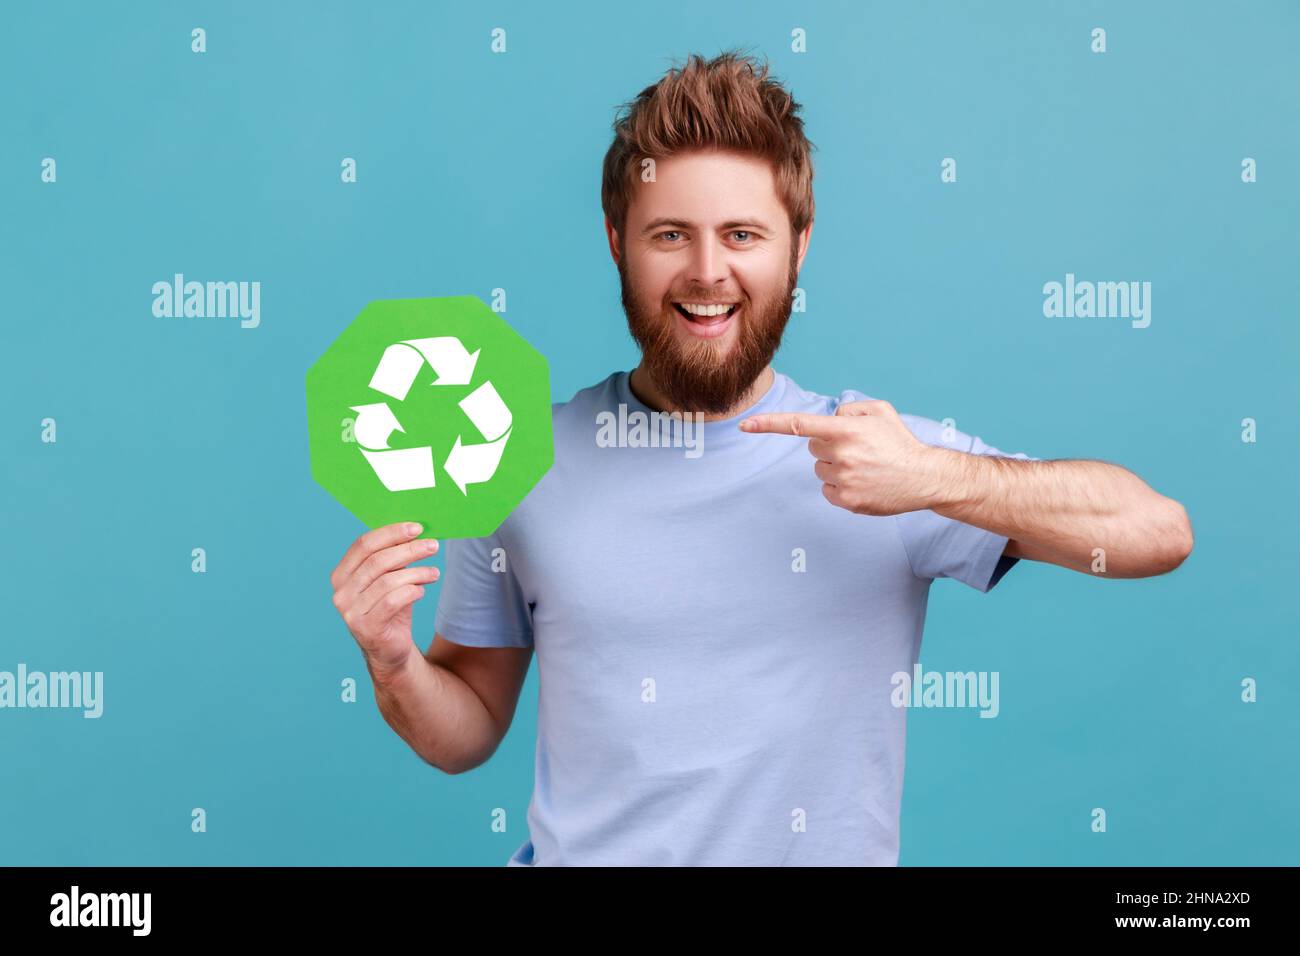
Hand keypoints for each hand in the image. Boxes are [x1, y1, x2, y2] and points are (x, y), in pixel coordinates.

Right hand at [330, 522, 440, 681]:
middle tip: (433, 546)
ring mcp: (350, 612)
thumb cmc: (390, 609)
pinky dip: (411, 591)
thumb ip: (394, 559)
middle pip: (377, 561)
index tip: (416, 528)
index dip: (391, 533)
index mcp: (342, 574)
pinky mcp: (366, 628)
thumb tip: (416, 533)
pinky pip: (392, 601)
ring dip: (416, 572)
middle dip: (409, 550)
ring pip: (387, 581)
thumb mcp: (390, 580)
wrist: (390, 649)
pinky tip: (422, 590)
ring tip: (434, 572)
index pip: (363, 545)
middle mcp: (341, 592)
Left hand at [739, 399, 941, 515]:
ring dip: (835, 466)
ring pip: (820, 469)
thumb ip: (849, 409)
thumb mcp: (880, 411)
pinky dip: (839, 486)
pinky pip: (827, 490)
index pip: (799, 424)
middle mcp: (840, 455)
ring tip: (865, 467)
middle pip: (812, 447)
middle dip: (828, 445)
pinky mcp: (847, 501)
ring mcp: (842, 480)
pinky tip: (863, 482)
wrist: (924, 477)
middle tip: (857, 449)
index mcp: (845, 430)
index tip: (744, 425)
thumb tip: (830, 420)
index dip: (768, 424)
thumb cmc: (900, 442)